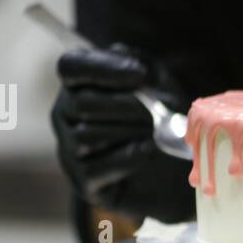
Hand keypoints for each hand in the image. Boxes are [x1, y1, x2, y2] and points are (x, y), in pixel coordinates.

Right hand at [50, 44, 193, 223]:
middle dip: (127, 107)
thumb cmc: (164, 119)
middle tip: (156, 114)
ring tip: (156, 134)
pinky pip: (94, 169)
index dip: (103, 68)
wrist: (177, 168)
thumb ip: (142, 63)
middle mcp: (65, 114)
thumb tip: (126, 60)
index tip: (140, 74)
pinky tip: (147, 152)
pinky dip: (125, 158)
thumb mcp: (159, 84)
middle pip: (81, 103)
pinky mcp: (82, 182)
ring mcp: (69, 149)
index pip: (70, 66)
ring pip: (85, 137)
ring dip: (128, 133)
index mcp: (78, 84)